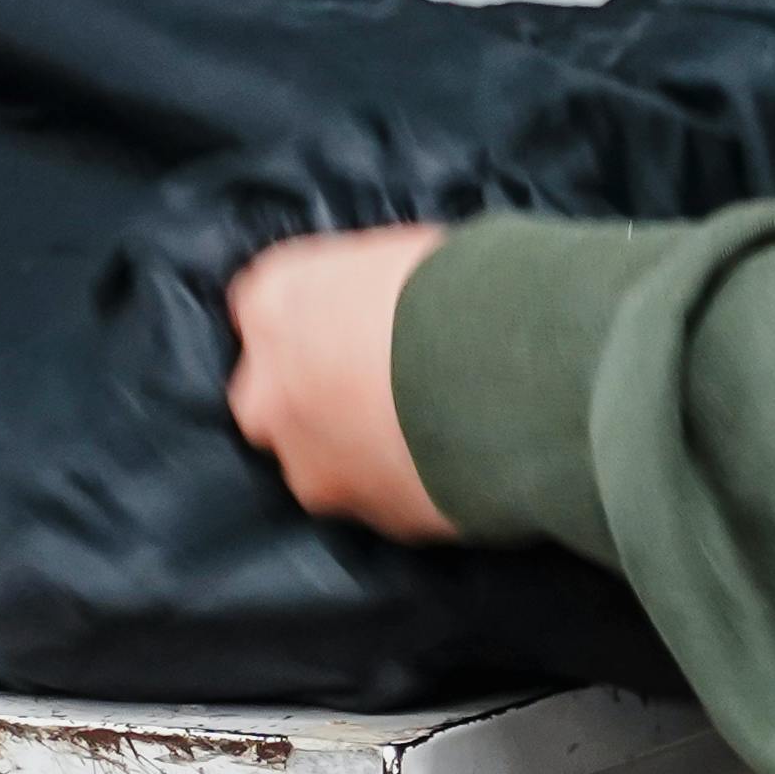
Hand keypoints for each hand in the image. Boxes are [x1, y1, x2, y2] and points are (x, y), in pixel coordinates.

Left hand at [226, 223, 457, 538]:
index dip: (314, 316)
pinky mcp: (363, 517)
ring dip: (357, 449)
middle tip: (381, 380)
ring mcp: (310, 465)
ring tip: (428, 427)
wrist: (508, 375)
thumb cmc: (460, 285)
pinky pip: (377, 498)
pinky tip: (454, 460)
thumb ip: (370, 290)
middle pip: (272, 396)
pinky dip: (404, 484)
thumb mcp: (402, 256)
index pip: (266, 308)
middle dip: (314, 394)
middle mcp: (270, 391)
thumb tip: (392, 303)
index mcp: (276, 305)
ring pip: (318, 460)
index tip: (353, 320)